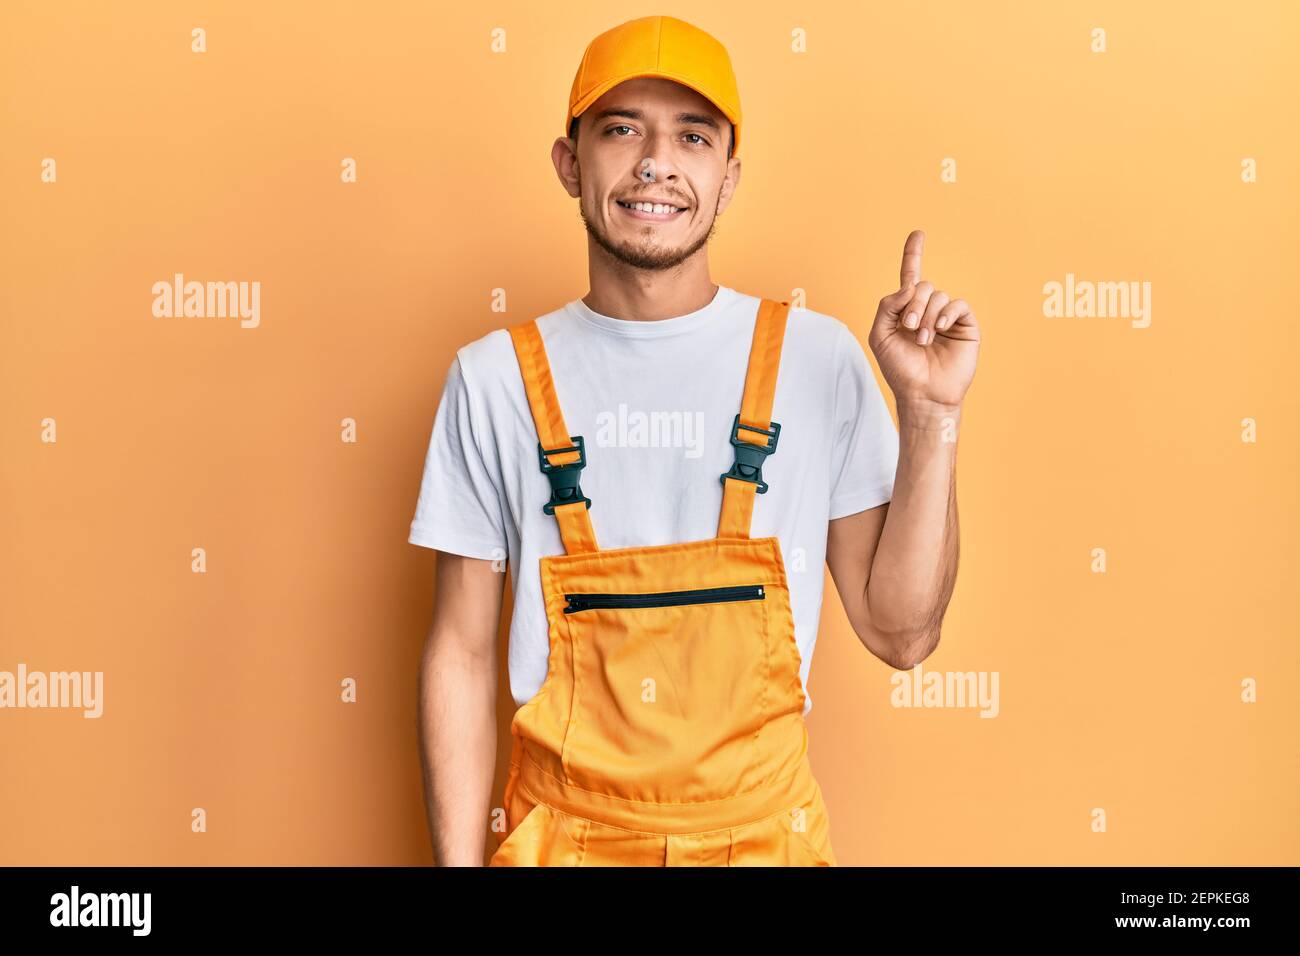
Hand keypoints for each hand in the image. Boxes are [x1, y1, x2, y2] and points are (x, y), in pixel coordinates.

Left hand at [868, 230, 979, 415]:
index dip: (914, 255)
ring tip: (923, 340)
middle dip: (913, 305)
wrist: (922, 393)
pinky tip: (940, 330)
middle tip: (909, 329)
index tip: (918, 234)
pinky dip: (946, 314)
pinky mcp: (965, 325)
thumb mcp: (880, 335)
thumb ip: (887, 306)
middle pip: (923, 286)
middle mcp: (928, 310)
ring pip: (939, 295)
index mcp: (907, 310)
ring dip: (927, 317)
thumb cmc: (900, 369)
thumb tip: (910, 286)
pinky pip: (958, 304)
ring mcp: (947, 317)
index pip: (911, 276)